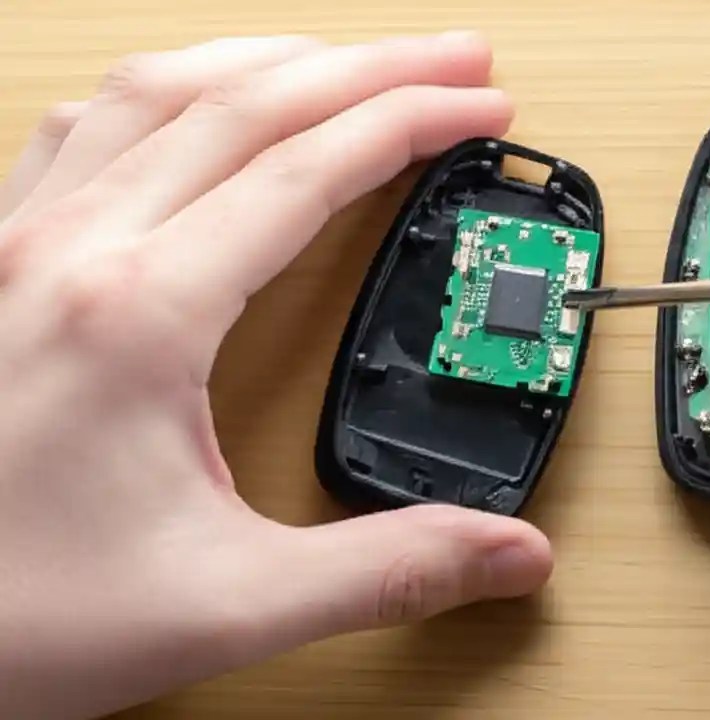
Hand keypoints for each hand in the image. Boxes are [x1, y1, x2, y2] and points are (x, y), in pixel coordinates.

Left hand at [0, 33, 551, 719]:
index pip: (306, 172)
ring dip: (268, 60)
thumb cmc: (17, 615)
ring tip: (346, 60)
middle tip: (454, 56)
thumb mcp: (230, 602)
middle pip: (244, 102)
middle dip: (369, 66)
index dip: (411, 123)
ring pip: (155, 92)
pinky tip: (193, 109)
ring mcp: (17, 247)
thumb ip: (387, 570)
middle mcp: (68, 252)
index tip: (479, 106)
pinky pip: (84, 129)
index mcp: (136, 313)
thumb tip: (508, 553)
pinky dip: (166, 94)